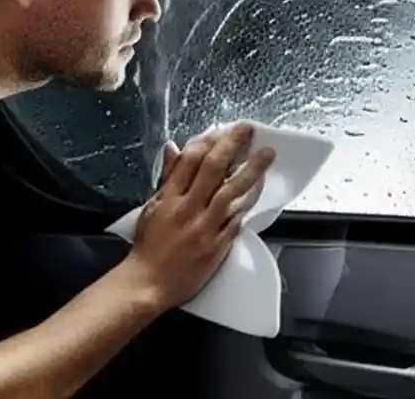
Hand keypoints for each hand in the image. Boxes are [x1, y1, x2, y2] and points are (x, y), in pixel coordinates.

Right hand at [119, 122, 274, 310]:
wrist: (148, 283)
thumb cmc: (148, 247)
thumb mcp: (152, 207)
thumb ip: (167, 178)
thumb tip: (174, 149)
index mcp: (169, 198)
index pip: (191, 160)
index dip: (209, 141)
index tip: (223, 130)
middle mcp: (188, 210)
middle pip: (214, 169)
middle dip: (233, 145)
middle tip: (248, 130)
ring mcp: (205, 227)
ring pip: (232, 191)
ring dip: (252, 170)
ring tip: (266, 155)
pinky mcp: (218, 244)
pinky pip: (238, 218)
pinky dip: (249, 201)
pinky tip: (259, 188)